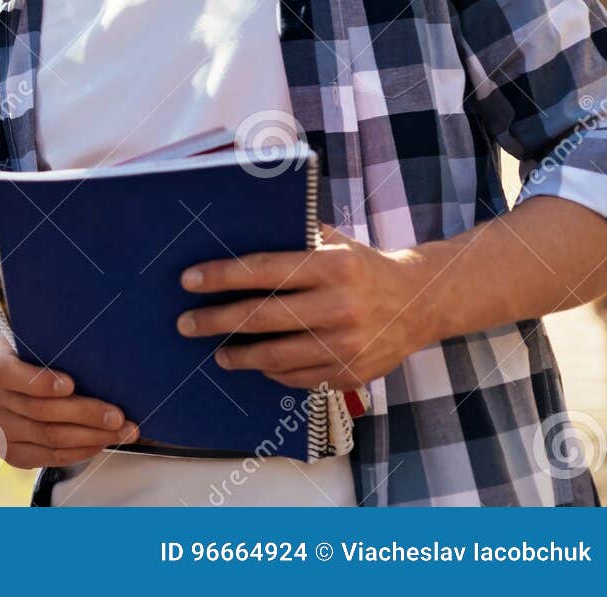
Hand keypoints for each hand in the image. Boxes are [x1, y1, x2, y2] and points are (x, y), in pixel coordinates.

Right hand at [0, 320, 136, 469]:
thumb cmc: (26, 351)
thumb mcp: (28, 337)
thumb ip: (50, 343)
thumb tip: (99, 350)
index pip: (8, 373)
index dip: (40, 382)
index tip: (71, 384)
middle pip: (40, 411)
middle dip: (84, 414)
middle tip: (117, 416)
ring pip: (49, 438)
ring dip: (91, 436)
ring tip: (122, 431)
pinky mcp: (11, 452)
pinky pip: (50, 457)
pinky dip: (80, 451)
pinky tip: (101, 442)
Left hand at [176, 227, 428, 389]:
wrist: (421, 302)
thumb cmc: (362, 267)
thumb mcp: (335, 242)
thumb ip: (293, 237)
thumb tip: (237, 229)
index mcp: (333, 266)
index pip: (263, 269)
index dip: (221, 276)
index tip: (188, 281)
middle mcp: (340, 306)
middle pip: (262, 317)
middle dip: (216, 321)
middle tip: (185, 323)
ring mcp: (347, 345)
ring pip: (276, 355)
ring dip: (239, 355)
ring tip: (218, 351)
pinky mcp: (352, 373)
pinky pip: (298, 377)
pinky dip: (272, 371)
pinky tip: (257, 364)